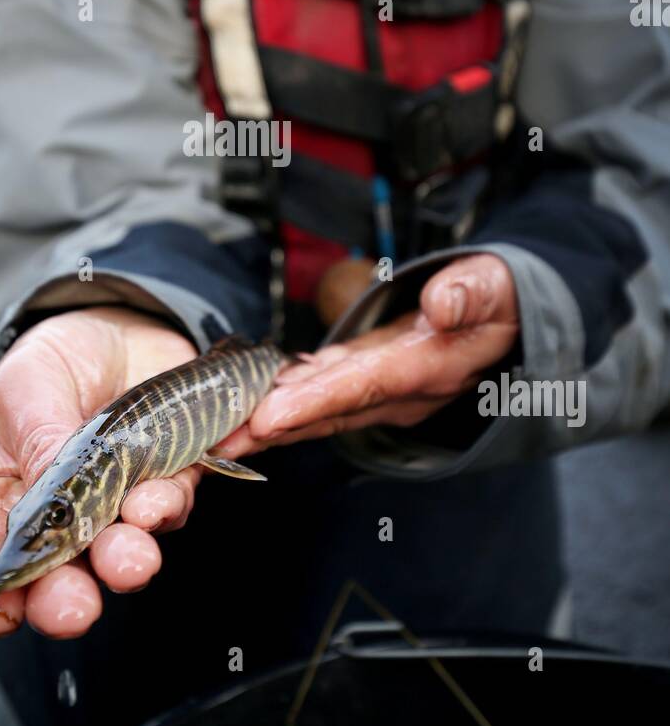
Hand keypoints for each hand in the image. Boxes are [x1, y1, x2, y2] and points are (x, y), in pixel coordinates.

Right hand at [0, 308, 197, 638]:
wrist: (122, 326)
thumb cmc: (52, 361)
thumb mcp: (27, 386)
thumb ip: (38, 438)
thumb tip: (55, 495)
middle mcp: (53, 516)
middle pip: (52, 573)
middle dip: (63, 597)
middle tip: (74, 610)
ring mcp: (113, 506)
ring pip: (118, 549)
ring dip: (124, 558)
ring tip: (132, 556)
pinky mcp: (165, 484)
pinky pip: (172, 505)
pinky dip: (168, 506)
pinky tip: (161, 498)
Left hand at [216, 253, 518, 454]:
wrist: (513, 320)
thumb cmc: (502, 299)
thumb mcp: (497, 286)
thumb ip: (471, 292)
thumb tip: (442, 302)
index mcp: (428, 367)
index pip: (364, 387)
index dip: (314, 402)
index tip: (266, 416)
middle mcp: (399, 390)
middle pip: (327, 411)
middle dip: (269, 428)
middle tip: (212, 439)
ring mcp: (381, 388)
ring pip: (317, 409)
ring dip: (266, 422)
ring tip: (214, 431)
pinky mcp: (367, 377)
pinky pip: (319, 395)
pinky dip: (282, 401)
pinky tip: (244, 400)